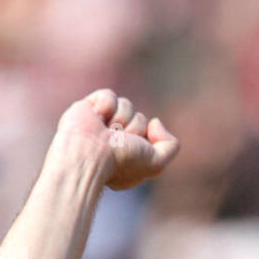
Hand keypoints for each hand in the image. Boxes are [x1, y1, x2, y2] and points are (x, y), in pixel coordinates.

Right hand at [53, 89, 179, 190]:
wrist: (90, 154)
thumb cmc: (121, 162)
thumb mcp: (156, 163)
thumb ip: (170, 145)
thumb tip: (155, 122)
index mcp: (128, 153)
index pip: (148, 133)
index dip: (145, 140)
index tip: (132, 153)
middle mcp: (114, 138)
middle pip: (139, 118)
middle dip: (133, 129)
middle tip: (116, 142)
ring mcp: (101, 123)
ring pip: (126, 105)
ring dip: (120, 119)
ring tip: (105, 132)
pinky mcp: (88, 108)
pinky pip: (108, 95)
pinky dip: (105, 105)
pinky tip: (97, 118)